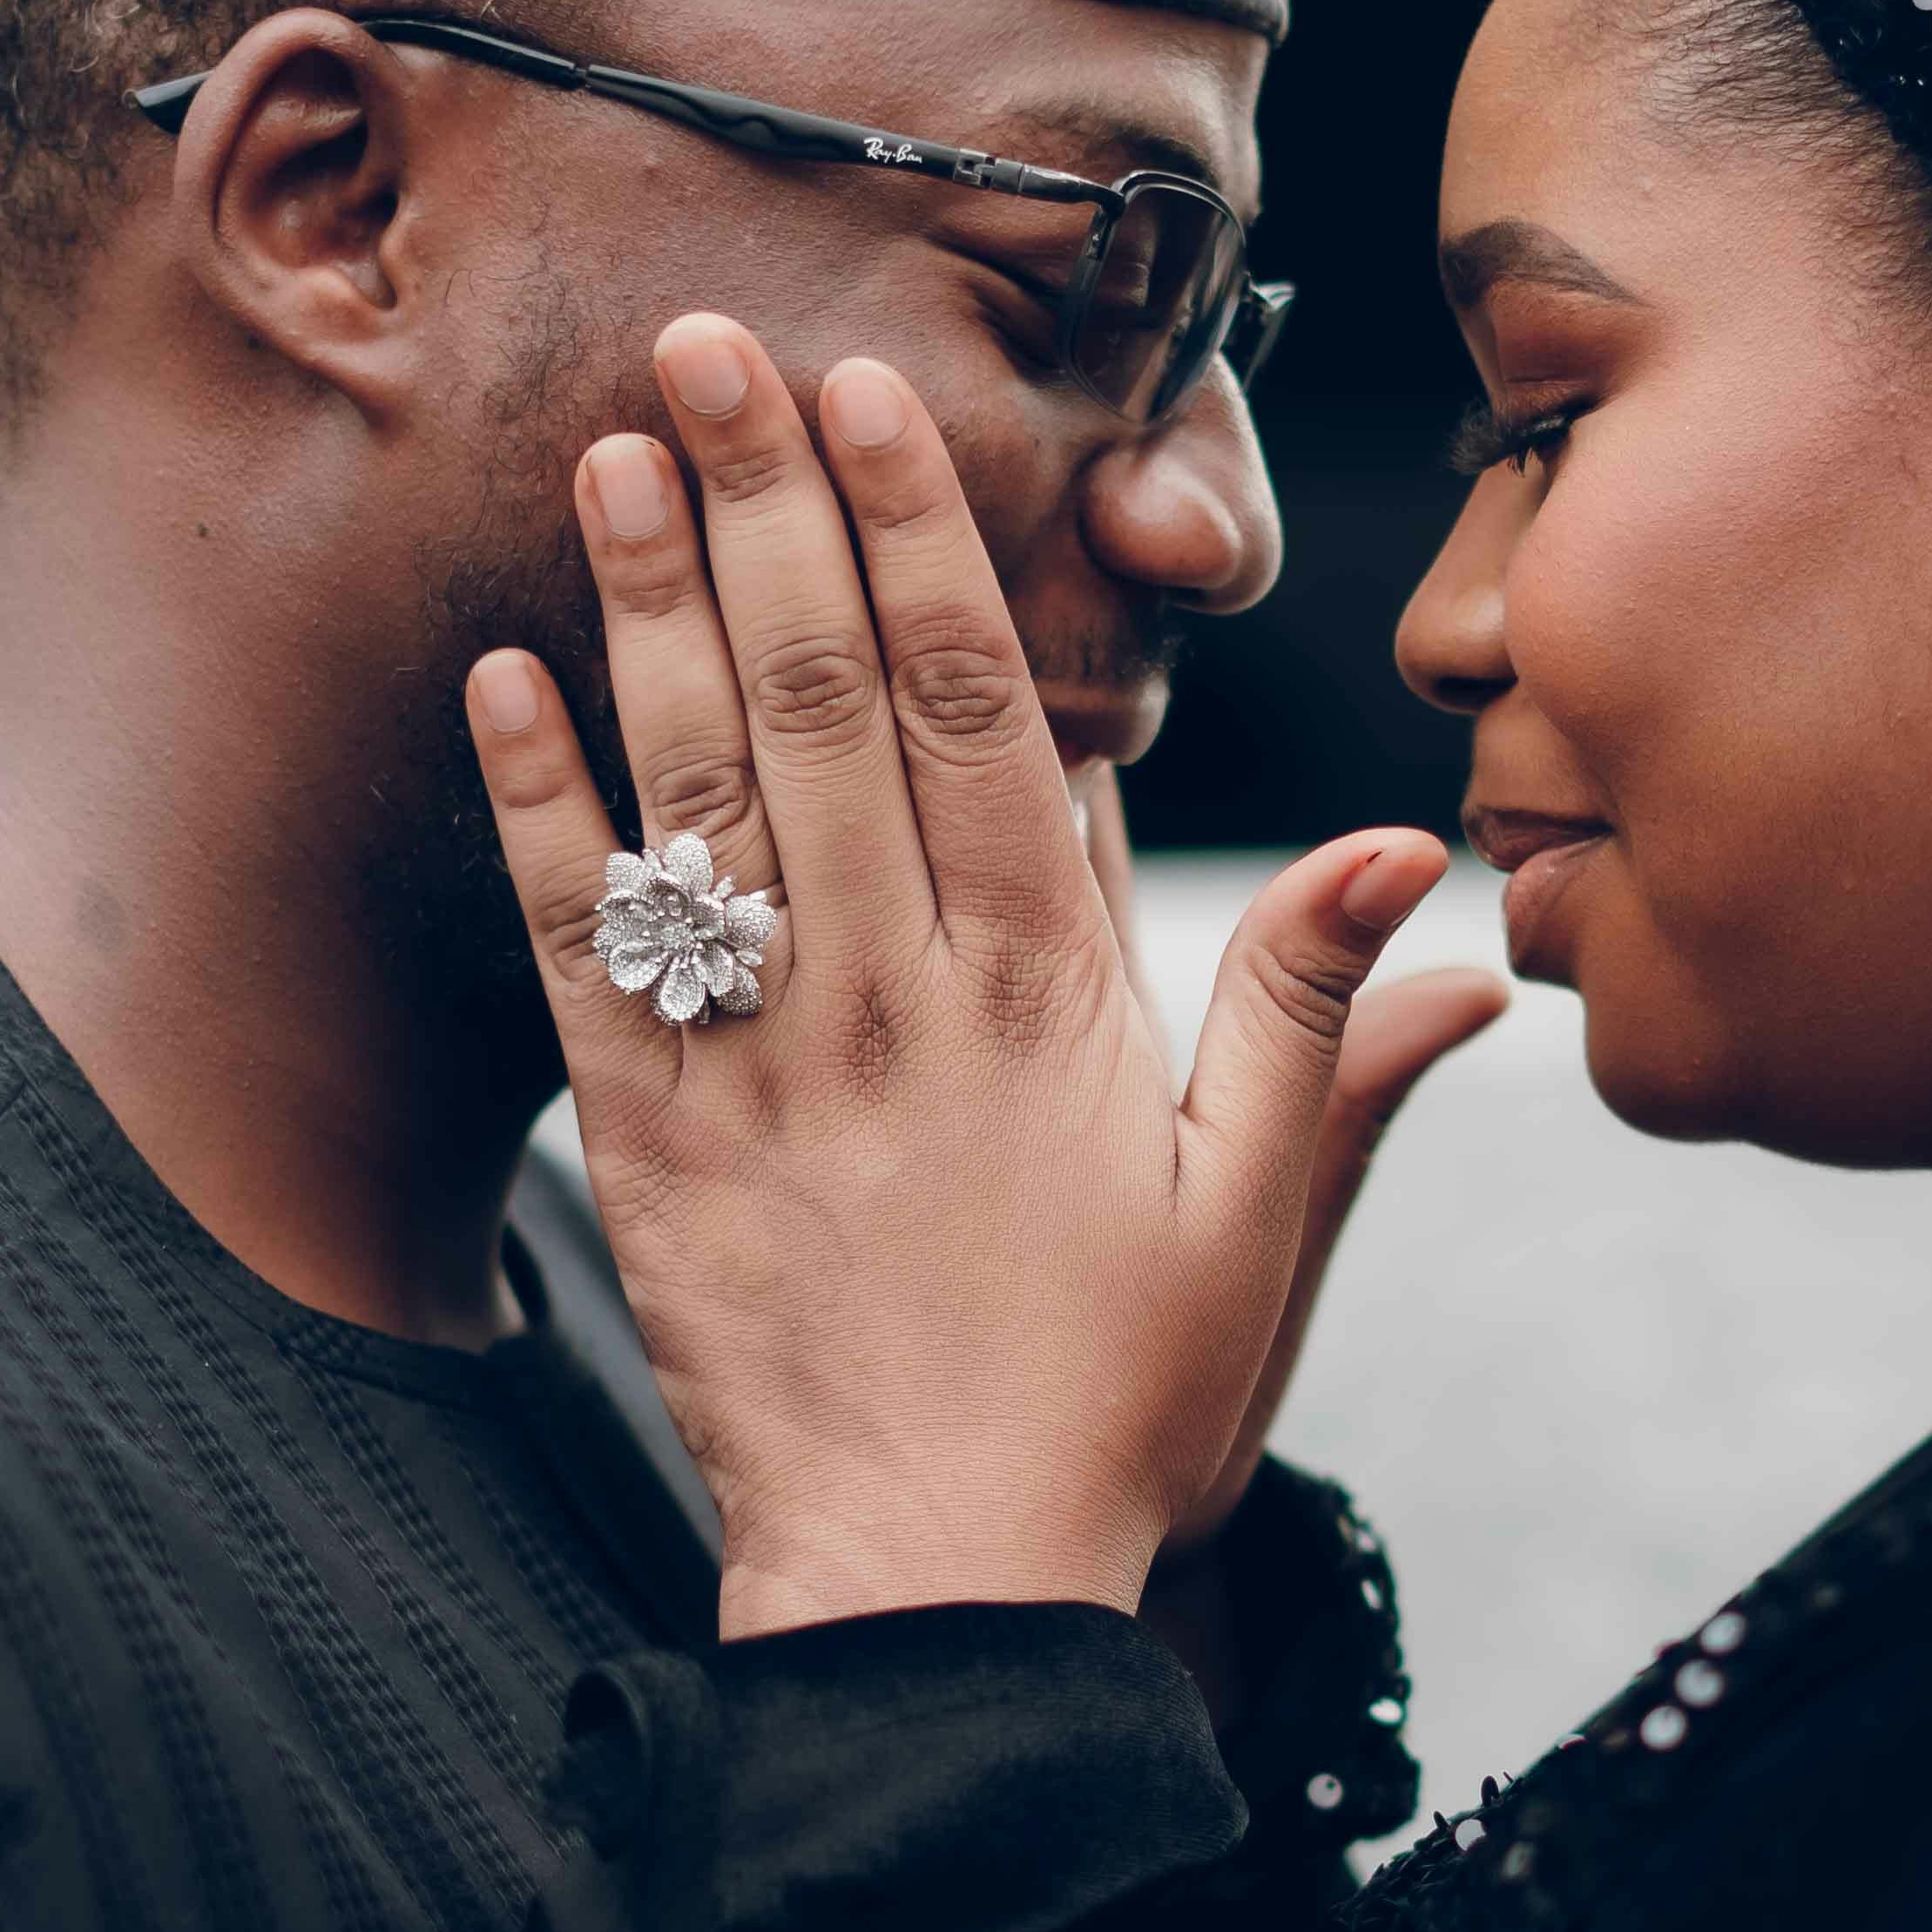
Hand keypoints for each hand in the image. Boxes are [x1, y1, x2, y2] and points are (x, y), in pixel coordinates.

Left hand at [468, 317, 1450, 1634]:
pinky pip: (583, 945)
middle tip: (709, 344)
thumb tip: (1429, 869)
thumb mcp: (1257, 1218)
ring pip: (696, 790)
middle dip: (765, 509)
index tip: (869, 396)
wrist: (940, 1588)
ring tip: (613, 452)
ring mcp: (762, 1059)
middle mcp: (896, 993)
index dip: (914, 539)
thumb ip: (1317, 1026)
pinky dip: (540, 811)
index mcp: (1048, 990)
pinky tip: (502, 683)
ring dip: (646, 610)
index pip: (973, 712)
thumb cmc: (1117, 1404)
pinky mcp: (654, 1136)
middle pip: (816, 702)